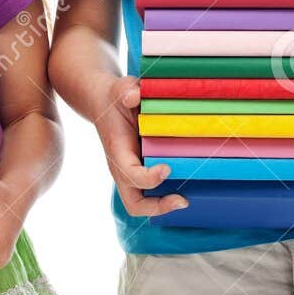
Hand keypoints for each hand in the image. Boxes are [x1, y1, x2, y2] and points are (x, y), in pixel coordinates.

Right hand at [95, 74, 185, 216]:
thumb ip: (127, 90)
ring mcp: (131, 173)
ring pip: (142, 204)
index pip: (129, 174)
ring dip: (164, 207)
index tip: (167, 168)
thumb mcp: (120, 87)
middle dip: (158, 207)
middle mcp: (122, 168)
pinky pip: (152, 194)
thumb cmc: (116, 97)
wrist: (105, 103)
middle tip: (182, 200)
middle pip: (134, 204)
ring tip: (187, 200)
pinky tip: (189, 187)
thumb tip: (134, 96)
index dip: (149, 177)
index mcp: (117, 151)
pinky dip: (168, 196)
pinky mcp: (141, 171)